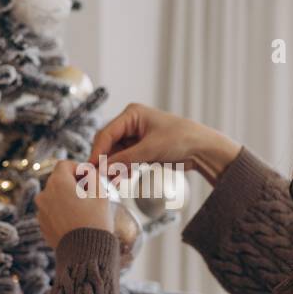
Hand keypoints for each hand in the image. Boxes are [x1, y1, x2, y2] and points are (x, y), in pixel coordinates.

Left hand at [36, 160, 112, 249]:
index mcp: (58, 183)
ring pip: (54, 196)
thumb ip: (93, 177)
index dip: (78, 167)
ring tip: (83, 208)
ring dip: (66, 197)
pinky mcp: (42, 224)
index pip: (65, 165)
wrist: (85, 253)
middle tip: (89, 192)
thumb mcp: (101, 194)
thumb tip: (88, 173)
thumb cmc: (95, 221)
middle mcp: (45, 194)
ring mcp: (41, 210)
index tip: (89, 176)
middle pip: (58, 180)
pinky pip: (51, 211)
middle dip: (72, 182)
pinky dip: (61, 211)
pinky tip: (75, 220)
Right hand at [89, 104, 240, 185]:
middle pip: (108, 143)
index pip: (106, 133)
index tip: (91, 168)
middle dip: (105, 160)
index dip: (97, 152)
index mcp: (132, 114)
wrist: (201, 149)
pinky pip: (124, 158)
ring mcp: (135, 136)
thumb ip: (124, 159)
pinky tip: (122, 177)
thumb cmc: (180, 140)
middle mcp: (130, 122)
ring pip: (115, 153)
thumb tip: (102, 169)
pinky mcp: (140, 148)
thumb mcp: (150, 150)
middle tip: (100, 178)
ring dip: (113, 167)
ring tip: (113, 180)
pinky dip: (122, 168)